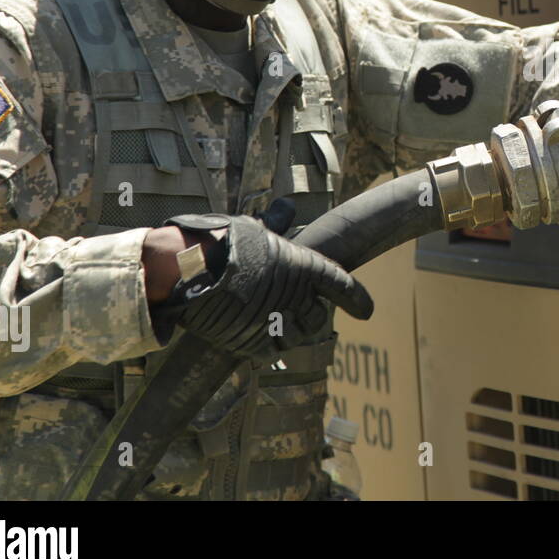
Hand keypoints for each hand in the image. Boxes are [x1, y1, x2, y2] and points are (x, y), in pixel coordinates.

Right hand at [149, 213, 370, 355]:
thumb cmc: (223, 243)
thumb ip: (276, 224)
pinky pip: (270, 352)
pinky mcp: (252, 342)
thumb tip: (286, 206)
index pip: (339, 284)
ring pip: (295, 337)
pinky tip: (259, 336)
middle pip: (318, 317)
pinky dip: (267, 346)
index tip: (367, 311)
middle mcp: (296, 297)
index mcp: (304, 265)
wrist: (191, 269)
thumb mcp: (254, 228)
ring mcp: (275, 322)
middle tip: (299, 310)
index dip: (356, 298)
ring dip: (289, 332)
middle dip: (313, 316)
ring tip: (274, 321)